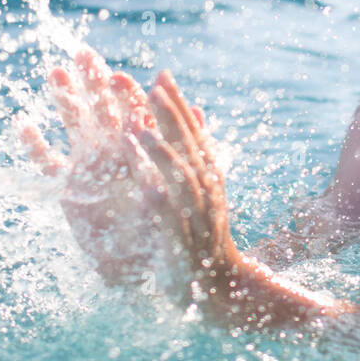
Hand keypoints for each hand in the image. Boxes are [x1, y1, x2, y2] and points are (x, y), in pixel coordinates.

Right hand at [20, 47, 213, 290]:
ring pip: (76, 126)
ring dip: (66, 100)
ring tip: (56, 73)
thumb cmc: (167, 226)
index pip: (134, 113)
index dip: (127, 94)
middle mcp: (115, 153)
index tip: (118, 74)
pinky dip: (35, 146)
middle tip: (83, 53)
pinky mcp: (70, 189)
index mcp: (142, 151)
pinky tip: (23, 125)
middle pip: (102, 109)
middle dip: (93, 81)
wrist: (144, 263)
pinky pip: (49, 164)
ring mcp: (90, 167)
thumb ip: (188, 152)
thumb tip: (198, 113)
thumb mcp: (181, 188)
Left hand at [128, 69, 238, 288]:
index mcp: (207, 174)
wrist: (221, 286)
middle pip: (187, 146)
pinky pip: (172, 221)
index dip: (177, 103)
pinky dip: (161, 203)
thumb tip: (194, 112)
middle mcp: (206, 190)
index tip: (160, 74)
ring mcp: (196, 216)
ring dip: (161, 154)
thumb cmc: (205, 233)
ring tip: (138, 131)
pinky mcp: (183, 244)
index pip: (192, 131)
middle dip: (166, 117)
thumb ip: (196, 151)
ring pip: (180, 180)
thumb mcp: (204, 188)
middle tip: (146, 87)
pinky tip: (145, 188)